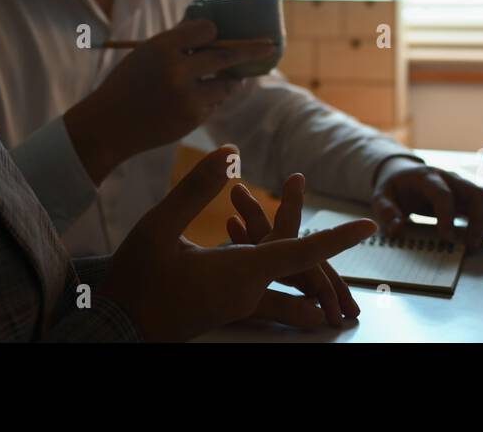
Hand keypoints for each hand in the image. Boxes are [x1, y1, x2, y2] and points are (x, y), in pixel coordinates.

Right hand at [65, 19, 275, 182]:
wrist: (109, 125)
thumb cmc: (127, 83)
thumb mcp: (145, 53)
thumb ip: (176, 41)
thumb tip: (211, 28)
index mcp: (162, 48)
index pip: (205, 29)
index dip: (213, 31)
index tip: (217, 33)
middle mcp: (177, 71)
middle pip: (225, 56)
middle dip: (251, 50)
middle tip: (269, 46)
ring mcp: (187, 98)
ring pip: (225, 83)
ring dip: (229, 79)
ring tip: (224, 76)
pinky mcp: (192, 119)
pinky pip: (213, 103)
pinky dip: (210, 98)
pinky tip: (193, 99)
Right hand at [100, 145, 375, 341]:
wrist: (114, 328)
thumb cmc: (135, 280)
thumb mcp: (159, 227)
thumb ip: (194, 189)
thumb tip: (229, 152)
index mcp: (239, 272)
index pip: (301, 252)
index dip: (337, 238)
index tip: (368, 226)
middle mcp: (248, 291)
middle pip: (298, 263)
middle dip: (309, 228)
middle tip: (300, 181)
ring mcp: (239, 303)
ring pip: (283, 275)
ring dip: (292, 246)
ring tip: (284, 206)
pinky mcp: (226, 306)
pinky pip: (263, 281)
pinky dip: (265, 253)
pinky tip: (237, 225)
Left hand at [372, 163, 482, 249]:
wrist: (404, 174)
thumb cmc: (395, 188)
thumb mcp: (381, 197)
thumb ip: (386, 212)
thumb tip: (397, 229)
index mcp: (426, 178)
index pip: (444, 194)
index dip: (448, 217)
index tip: (447, 238)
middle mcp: (450, 178)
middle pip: (476, 194)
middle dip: (478, 222)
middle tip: (470, 245)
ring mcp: (463, 185)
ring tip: (475, 242)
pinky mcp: (471, 194)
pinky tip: (478, 235)